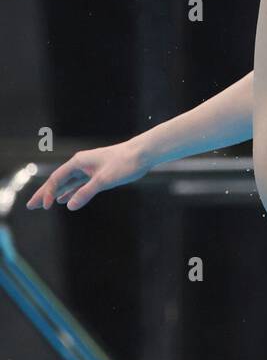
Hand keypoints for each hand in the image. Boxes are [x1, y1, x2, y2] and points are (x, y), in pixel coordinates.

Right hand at [25, 139, 152, 211]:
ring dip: (56, 193)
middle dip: (44, 193)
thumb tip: (69, 205)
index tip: (45, 206)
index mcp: (79, 162)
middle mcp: (81, 164)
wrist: (142, 153)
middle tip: (30, 206)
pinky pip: (79, 184)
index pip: (57, 178)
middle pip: (58, 180)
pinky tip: (64, 199)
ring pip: (68, 183)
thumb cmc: (124, 163)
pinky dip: (70, 192)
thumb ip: (86, 193)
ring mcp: (89, 168)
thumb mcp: (104, 181)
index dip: (48, 192)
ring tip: (43, 205)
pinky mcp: (98, 173)